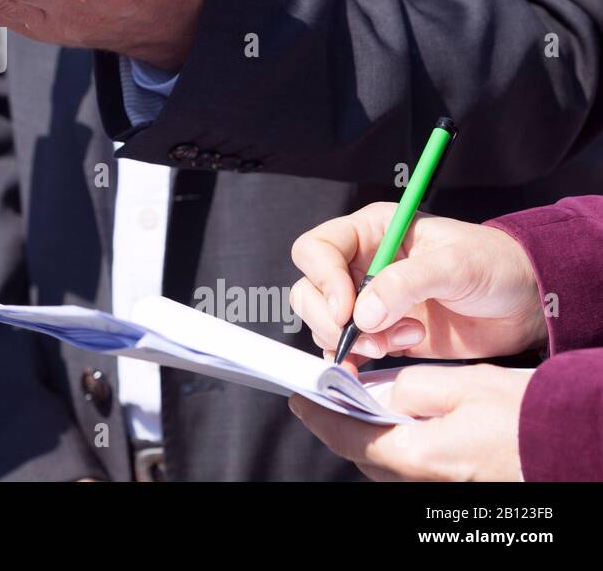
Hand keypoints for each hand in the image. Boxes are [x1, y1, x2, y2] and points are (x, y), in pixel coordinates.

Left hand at [289, 364, 529, 480]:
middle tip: (328, 395)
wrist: (573, 446)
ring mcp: (439, 488)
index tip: (299, 398)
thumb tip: (385, 391)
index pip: (348, 437)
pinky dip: (398, 444)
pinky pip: (412, 467)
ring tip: (364, 403)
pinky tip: (404, 422)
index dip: (318, 415)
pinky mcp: (455, 485)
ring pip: (387, 462)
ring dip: (370, 435)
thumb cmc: (524, 417)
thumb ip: (412, 386)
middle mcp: (423, 481)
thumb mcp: (463, 384)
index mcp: (418, 455)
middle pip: (364, 454)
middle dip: (342, 425)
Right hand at [290, 203, 545, 362]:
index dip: (322, 279)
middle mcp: (360, 264)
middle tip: (371, 337)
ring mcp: (367, 301)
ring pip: (323, 323)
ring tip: (404, 339)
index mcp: (370, 232)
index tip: (346, 309)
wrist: (526, 304)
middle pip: (309, 290)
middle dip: (331, 319)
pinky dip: (355, 361)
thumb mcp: (454, 264)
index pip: (316, 249)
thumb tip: (360, 315)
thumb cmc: (494, 266)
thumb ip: (404, 283)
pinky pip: (346, 349)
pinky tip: (390, 358)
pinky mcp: (380, 334)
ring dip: (354, 341)